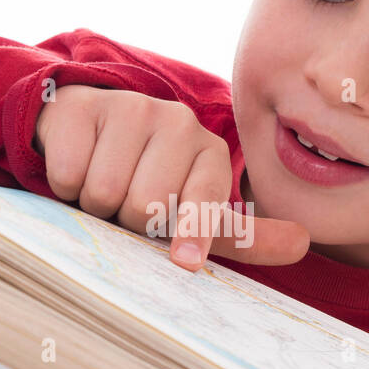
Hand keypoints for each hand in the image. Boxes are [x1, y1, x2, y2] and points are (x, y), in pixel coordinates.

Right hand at [34, 86, 308, 270]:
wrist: (87, 138)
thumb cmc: (146, 185)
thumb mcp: (196, 215)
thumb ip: (245, 235)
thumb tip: (303, 242)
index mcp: (211, 152)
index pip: (205, 203)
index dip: (192, 234)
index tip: (185, 261)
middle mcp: (177, 122)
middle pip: (145, 206)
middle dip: (126, 220)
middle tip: (126, 206)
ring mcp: (130, 109)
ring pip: (105, 192)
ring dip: (93, 205)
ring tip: (101, 186)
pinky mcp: (82, 107)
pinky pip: (70, 173)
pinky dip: (66, 185)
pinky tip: (78, 167)